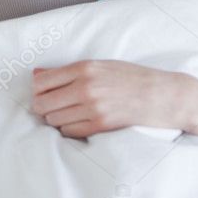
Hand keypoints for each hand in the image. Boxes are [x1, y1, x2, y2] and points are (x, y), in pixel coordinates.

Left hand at [32, 60, 197, 137]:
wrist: (161, 95)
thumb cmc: (128, 77)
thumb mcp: (97, 65)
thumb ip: (65, 71)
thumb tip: (35, 74)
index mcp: (83, 69)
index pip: (40, 82)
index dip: (37, 89)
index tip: (42, 92)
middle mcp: (85, 88)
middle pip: (42, 103)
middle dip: (42, 106)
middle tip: (50, 106)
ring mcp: (93, 108)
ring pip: (53, 119)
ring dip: (55, 118)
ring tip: (67, 113)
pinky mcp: (101, 125)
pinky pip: (69, 131)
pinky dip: (68, 128)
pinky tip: (77, 121)